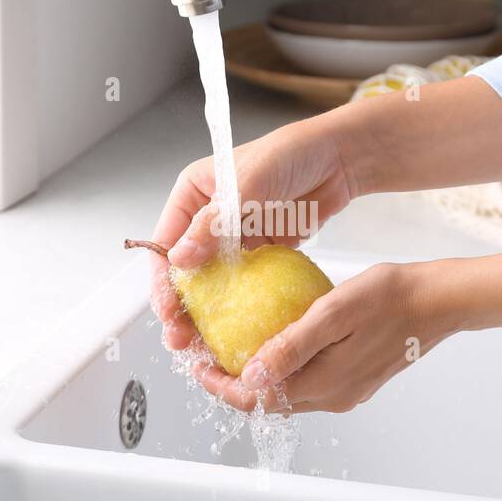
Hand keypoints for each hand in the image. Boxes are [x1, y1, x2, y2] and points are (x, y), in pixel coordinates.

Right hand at [149, 116, 357, 349]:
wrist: (338, 158)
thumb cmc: (291, 155)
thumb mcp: (247, 184)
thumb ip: (215, 223)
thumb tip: (180, 259)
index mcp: (193, 195)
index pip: (166, 242)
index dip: (162, 279)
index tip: (166, 309)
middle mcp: (208, 219)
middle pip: (185, 270)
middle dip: (180, 306)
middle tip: (180, 338)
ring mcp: (235, 238)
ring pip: (214, 283)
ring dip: (207, 314)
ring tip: (202, 345)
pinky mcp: (261, 253)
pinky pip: (245, 285)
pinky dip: (239, 308)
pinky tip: (236, 332)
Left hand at [191, 237, 501, 413]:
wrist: (440, 301)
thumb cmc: (393, 296)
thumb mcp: (334, 312)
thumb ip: (292, 346)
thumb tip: (252, 375)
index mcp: (325, 385)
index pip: (257, 399)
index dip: (220, 385)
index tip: (197, 363)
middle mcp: (334, 396)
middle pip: (268, 401)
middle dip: (232, 382)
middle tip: (206, 354)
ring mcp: (347, 390)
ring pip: (288, 392)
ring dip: (256, 376)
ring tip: (232, 345)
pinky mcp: (355, 378)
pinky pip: (308, 380)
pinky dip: (283, 366)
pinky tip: (275, 339)